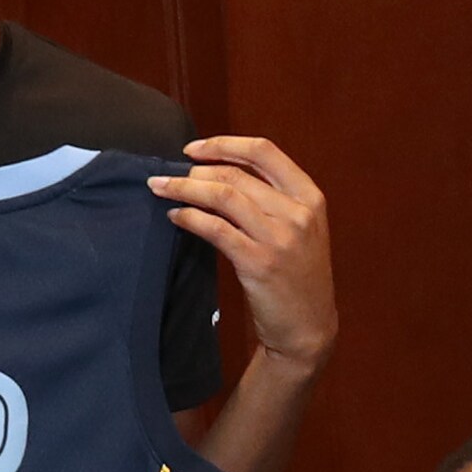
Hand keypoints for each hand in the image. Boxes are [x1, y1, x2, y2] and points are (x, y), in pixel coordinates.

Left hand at [156, 137, 334, 368]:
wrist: (308, 327)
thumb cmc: (299, 276)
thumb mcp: (300, 229)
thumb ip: (271, 200)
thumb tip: (216, 174)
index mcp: (310, 197)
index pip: (264, 151)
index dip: (224, 144)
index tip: (194, 149)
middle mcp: (297, 213)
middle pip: (236, 174)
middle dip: (195, 171)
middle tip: (169, 176)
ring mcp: (279, 238)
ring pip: (222, 196)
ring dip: (184, 188)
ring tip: (161, 188)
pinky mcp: (258, 262)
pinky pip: (215, 228)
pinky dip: (190, 217)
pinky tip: (176, 217)